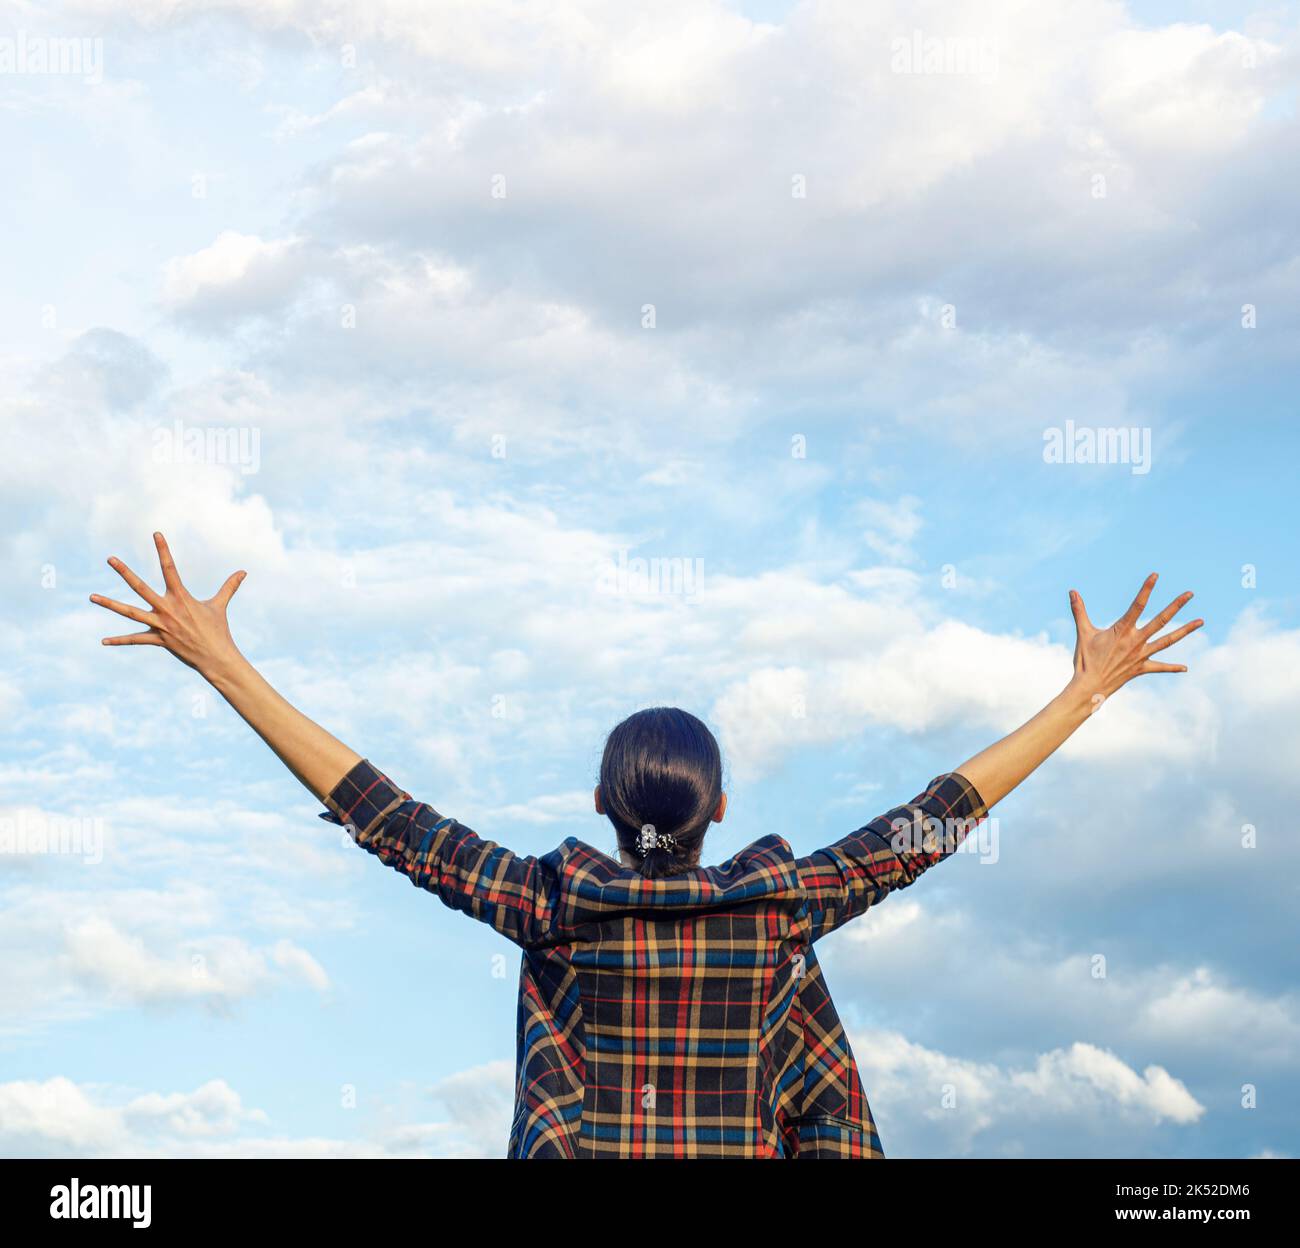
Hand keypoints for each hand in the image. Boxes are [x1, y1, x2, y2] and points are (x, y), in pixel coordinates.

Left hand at [91, 532, 247, 678]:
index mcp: (181, 597)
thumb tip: (243, 572)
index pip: (170, 568)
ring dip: (110, 604)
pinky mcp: (158, 640)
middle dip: (125, 572)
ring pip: (130, 612)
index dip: (163, 550)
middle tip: (110, 559)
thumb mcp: (220, 606)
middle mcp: (168, 609)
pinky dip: (119, 640)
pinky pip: (135, 639)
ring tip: (91, 596)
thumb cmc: (218, 630)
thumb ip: (229, 587)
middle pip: (141, 587)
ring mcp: (161, 625)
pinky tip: (103, 641)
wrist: (217, 657)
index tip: (156, 534)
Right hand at [1068, 573, 1202, 703]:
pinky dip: (1172, 667)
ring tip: (1200, 621)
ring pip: (1168, 640)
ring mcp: (1141, 655)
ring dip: (1185, 631)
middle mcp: (1136, 641)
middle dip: (1176, 606)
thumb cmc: (1085, 659)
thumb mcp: (1082, 633)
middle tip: (1190, 594)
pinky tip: (1185, 668)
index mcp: (1122, 630)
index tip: (1155, 575)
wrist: (1090, 686)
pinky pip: (1160, 666)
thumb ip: (1079, 610)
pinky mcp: (1141, 668)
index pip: (1138, 605)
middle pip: (1161, 620)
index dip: (1146, 589)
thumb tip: (1072, 591)